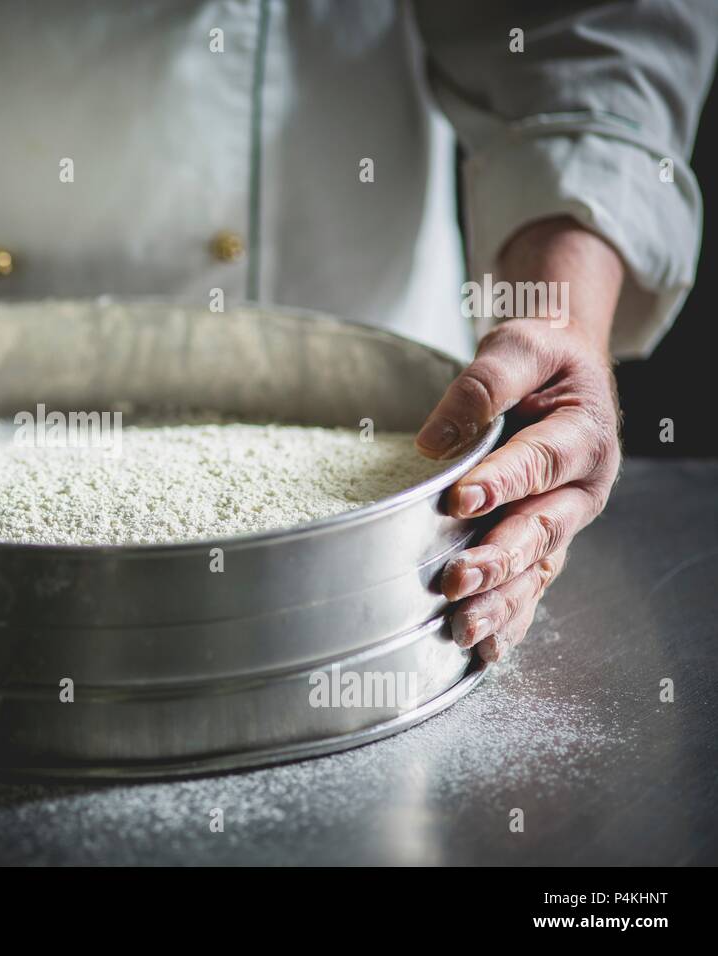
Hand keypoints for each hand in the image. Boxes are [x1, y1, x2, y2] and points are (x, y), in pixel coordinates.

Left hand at [415, 219, 623, 661]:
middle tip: (456, 581)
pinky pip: (532, 587)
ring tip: (462, 628)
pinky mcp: (544, 543)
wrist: (567, 368)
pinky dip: (511, 620)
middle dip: (498, 558)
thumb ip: (484, 385)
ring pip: (537, 569)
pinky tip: (483, 649)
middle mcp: (581, 488)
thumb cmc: (543, 357)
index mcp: (583, 435)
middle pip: (540, 529)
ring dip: (501, 602)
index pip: (539, 462)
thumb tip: (434, 440)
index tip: (460, 498)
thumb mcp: (519, 347)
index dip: (502, 480)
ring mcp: (563, 521)